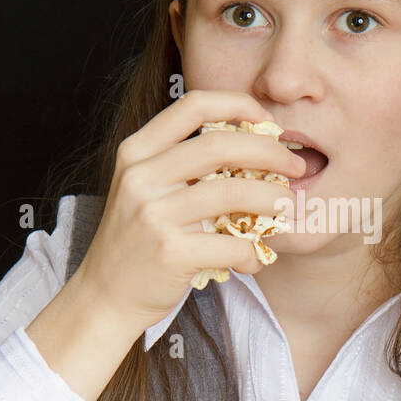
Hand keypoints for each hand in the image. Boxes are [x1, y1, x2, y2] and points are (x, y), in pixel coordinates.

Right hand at [75, 89, 305, 329]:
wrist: (105, 296)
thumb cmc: (137, 239)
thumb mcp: (146, 189)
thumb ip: (183, 164)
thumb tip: (254, 148)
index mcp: (137, 151)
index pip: (193, 105)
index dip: (239, 105)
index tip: (267, 122)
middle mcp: (142, 177)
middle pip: (221, 144)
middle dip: (270, 151)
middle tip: (295, 165)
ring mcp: (154, 214)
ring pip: (234, 191)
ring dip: (273, 199)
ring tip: (287, 207)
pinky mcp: (170, 252)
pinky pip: (232, 244)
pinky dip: (253, 252)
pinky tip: (255, 258)